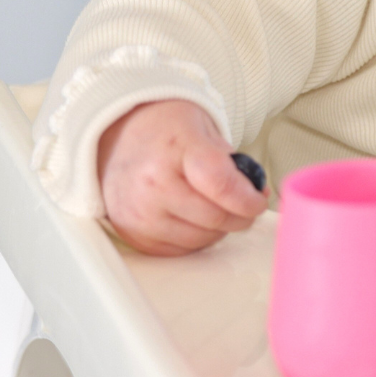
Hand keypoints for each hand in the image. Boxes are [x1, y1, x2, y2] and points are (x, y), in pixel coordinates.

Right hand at [97, 100, 267, 255]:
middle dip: (241, 215)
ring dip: (219, 229)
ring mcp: (140, 213)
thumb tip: (254, 191)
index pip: (221, 184)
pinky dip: (196, 238)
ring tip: (219, 207)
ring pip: (200, 239)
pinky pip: (178, 250)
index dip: (248, 199)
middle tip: (247, 204)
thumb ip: (230, 160)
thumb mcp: (203, 126)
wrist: (117, 133)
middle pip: (215, 217)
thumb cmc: (163, 127)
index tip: (259, 199)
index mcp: (175, 149)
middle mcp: (153, 185)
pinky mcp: (133, 233)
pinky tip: (197, 218)